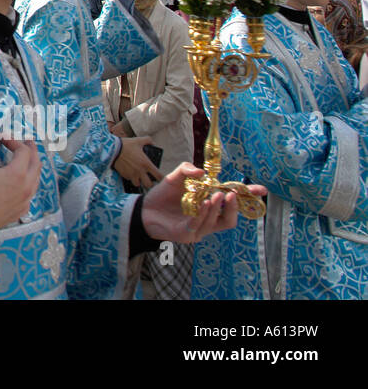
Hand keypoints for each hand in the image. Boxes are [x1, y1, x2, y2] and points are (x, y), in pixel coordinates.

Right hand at [0, 139, 40, 228]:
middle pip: (36, 163)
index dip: (14, 141)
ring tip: (28, 159)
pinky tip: (24, 181)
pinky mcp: (23, 209)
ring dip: (33, 166)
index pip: (23, 150)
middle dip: (31, 150)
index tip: (3, 138)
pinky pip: (31, 192)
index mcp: (18, 173)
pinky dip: (30, 182)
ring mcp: (26, 199)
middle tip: (28, 141)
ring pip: (37, 178)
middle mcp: (27, 186)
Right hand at [113, 135, 161, 189]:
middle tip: (148, 178)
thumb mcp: (138, 140)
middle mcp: (140, 171)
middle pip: (149, 184)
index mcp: (146, 164)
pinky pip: (129, 179)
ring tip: (137, 176)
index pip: (158, 176)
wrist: (113, 149)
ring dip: (138, 181)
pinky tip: (129, 172)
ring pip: (138, 184)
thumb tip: (153, 143)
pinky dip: (130, 177)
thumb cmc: (126, 145)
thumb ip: (148, 140)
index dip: (161, 178)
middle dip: (149, 182)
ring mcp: (132, 174)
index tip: (159, 177)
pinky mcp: (124, 175)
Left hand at [139, 163, 264, 242]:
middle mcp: (209, 219)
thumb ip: (187, 170)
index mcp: (211, 205)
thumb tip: (202, 172)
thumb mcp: (176, 178)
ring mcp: (201, 228)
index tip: (261, 190)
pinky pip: (200, 225)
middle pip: (231, 218)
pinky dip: (204, 214)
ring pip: (219, 223)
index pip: (234, 203)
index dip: (248, 197)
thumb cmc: (164, 195)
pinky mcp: (189, 234)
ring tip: (217, 195)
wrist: (144, 209)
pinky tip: (203, 204)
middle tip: (232, 193)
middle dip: (236, 206)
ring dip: (219, 208)